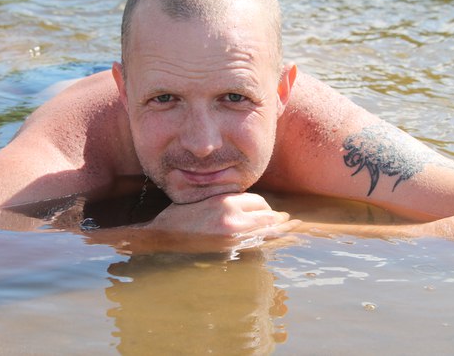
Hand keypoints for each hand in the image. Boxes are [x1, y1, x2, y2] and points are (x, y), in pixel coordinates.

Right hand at [146, 192, 299, 235]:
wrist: (161, 240)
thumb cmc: (178, 218)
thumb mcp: (202, 200)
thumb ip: (225, 200)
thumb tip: (248, 204)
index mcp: (225, 202)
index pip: (259, 202)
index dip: (265, 207)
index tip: (269, 211)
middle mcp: (233, 219)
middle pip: (268, 216)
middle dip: (277, 219)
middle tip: (290, 220)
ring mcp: (233, 238)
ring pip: (267, 232)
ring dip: (280, 230)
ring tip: (292, 228)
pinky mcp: (230, 252)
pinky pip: (258, 246)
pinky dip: (270, 242)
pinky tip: (279, 241)